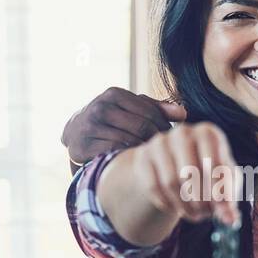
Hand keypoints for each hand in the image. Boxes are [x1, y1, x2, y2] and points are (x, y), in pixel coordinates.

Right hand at [61, 87, 186, 164]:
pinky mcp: (81, 146)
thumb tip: (183, 113)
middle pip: (142, 127)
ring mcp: (89, 126)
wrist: (75, 132)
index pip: (150, 112)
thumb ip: (157, 109)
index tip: (170, 140)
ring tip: (152, 159)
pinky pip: (114, 153)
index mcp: (115, 94)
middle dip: (155, 141)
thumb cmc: (111, 119)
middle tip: (163, 153)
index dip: (164, 128)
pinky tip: (133, 162)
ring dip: (143, 152)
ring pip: (129, 141)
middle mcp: (100, 107)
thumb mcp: (131, 109)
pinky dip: (125, 158)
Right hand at [130, 121, 241, 226]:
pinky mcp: (143, 156)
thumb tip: (230, 220)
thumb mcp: (222, 181)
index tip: (220, 208)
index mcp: (208, 133)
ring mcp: (160, 143)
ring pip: (171, 182)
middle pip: (190, 173)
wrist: (172, 162)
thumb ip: (227, 200)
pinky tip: (177, 208)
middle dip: (200, 200)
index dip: (217, 188)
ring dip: (184, 205)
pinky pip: (154, 187)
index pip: (213, 162)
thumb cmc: (205, 171)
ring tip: (194, 213)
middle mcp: (183, 133)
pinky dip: (167, 203)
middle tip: (205, 214)